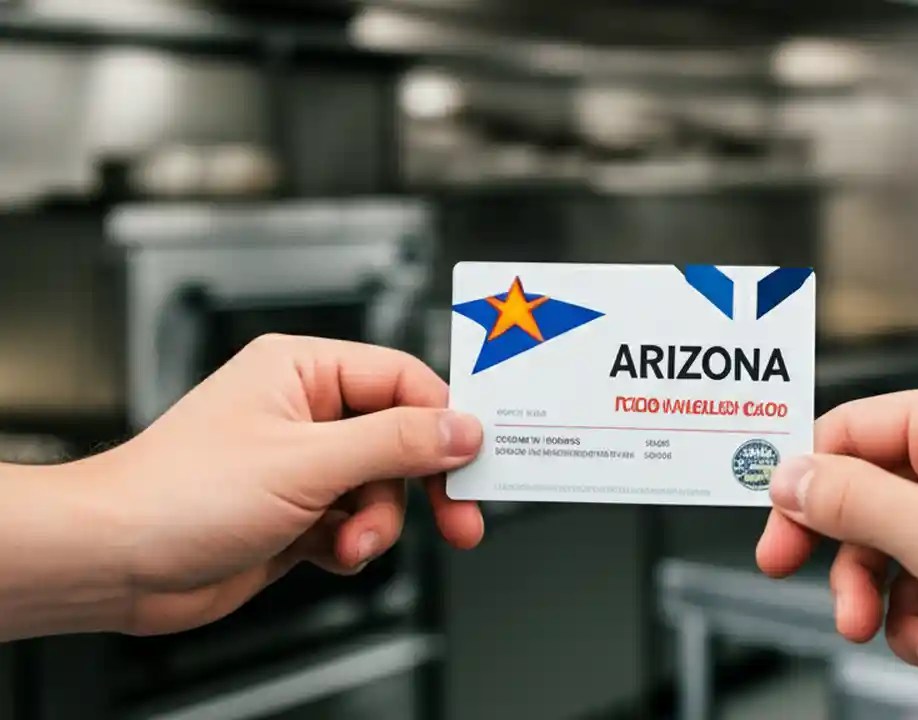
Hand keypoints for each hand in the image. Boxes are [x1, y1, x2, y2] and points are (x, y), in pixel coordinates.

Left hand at [69, 334, 483, 635]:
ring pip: (382, 488)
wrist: (114, 563)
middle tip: (459, 519)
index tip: (476, 457)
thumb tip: (461, 428)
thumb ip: (396, 442)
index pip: (403, 380)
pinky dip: (354, 543)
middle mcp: (304, 412)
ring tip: (351, 545)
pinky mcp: (296, 512)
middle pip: (401, 440)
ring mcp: (300, 464)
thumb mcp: (308, 461)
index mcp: (302, 370)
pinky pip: (356, 522)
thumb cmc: (177, 492)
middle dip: (422, 485)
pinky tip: (332, 555)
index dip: (444, 420)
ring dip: (378, 523)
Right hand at [757, 380, 917, 719]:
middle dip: (849, 560)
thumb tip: (788, 474)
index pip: (848, 431)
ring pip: (887, 551)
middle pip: (861, 498)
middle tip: (827, 595)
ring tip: (907, 632)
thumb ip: (849, 500)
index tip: (777, 530)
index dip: (805, 483)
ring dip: (887, 602)